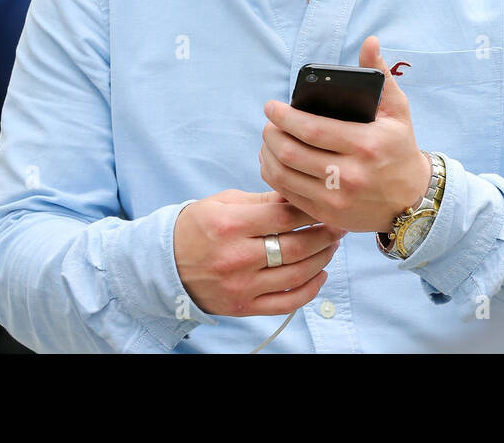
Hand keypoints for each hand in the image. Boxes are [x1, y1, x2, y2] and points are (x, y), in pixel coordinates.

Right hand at [172, 189, 345, 316]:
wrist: (165, 265)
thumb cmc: (198, 227)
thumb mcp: (224, 203)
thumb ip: (263, 200)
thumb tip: (299, 196)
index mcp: (231, 224)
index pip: (284, 216)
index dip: (311, 210)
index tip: (326, 204)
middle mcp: (237, 256)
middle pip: (296, 246)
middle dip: (325, 234)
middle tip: (338, 225)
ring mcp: (241, 285)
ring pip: (296, 274)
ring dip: (322, 259)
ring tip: (331, 245)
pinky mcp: (244, 307)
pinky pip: (287, 303)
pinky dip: (310, 290)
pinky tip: (320, 274)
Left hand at [259, 36, 431, 232]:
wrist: (412, 200)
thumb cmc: (400, 149)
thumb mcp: (398, 111)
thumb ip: (381, 76)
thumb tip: (370, 42)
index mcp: (366, 144)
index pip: (313, 130)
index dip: (285, 117)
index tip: (271, 106)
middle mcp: (350, 174)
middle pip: (292, 153)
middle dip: (271, 134)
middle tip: (268, 123)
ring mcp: (337, 199)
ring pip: (285, 175)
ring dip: (267, 155)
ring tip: (267, 140)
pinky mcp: (328, 215)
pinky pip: (289, 194)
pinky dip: (274, 176)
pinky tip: (272, 163)